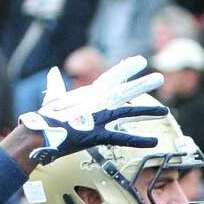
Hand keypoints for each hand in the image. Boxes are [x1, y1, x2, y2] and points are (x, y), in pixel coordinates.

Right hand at [19, 56, 167, 165]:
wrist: (38, 132)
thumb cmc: (46, 118)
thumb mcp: (53, 97)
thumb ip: (56, 85)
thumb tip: (53, 72)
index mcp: (88, 93)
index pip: (110, 77)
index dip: (125, 69)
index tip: (139, 61)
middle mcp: (95, 101)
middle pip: (123, 90)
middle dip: (142, 83)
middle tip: (160, 77)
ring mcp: (97, 117)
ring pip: (127, 111)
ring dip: (147, 111)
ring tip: (165, 111)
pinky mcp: (96, 133)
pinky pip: (121, 138)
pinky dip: (138, 141)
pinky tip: (154, 142)